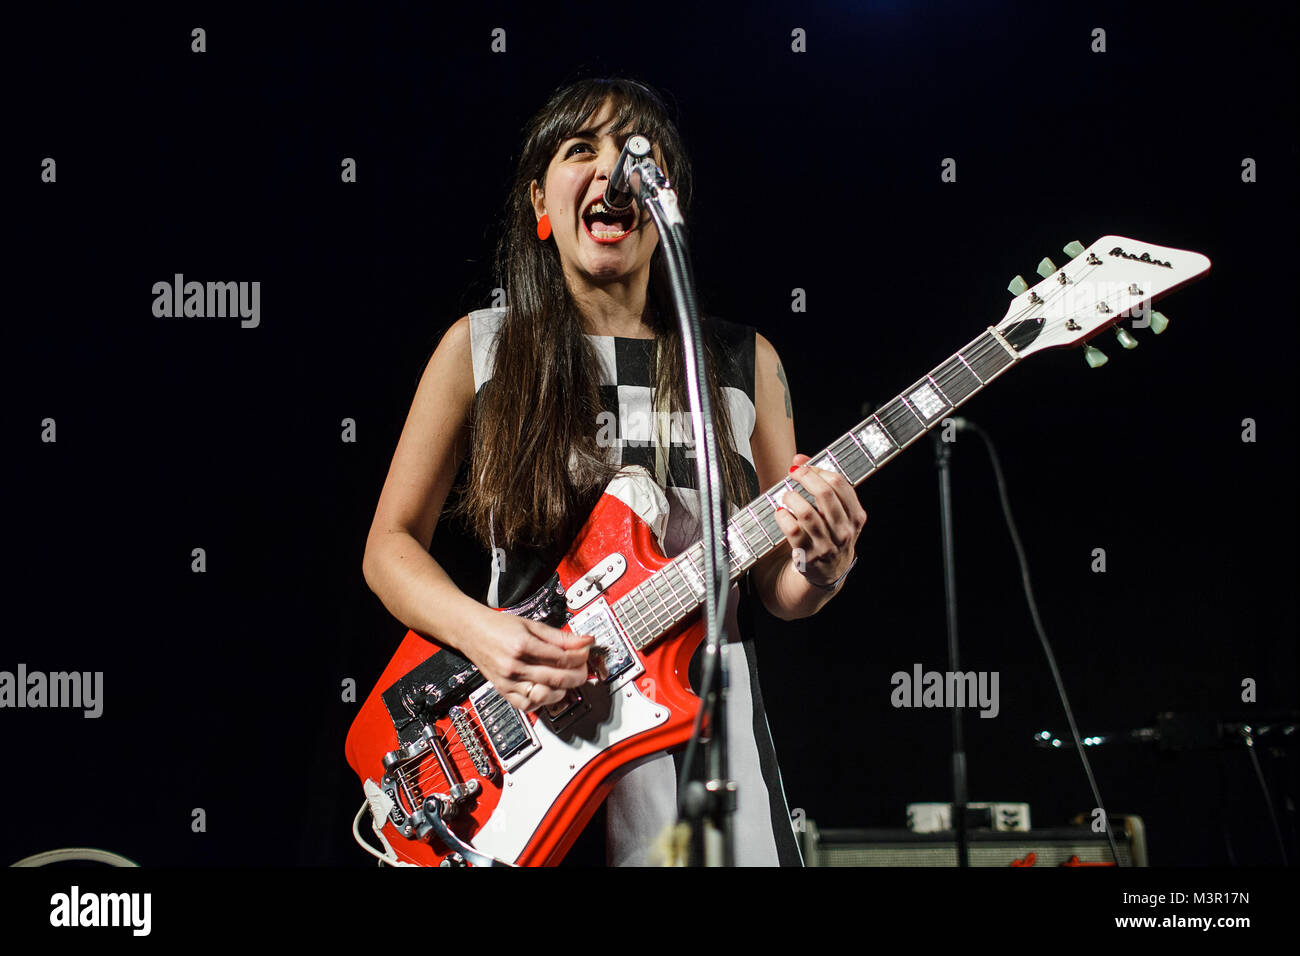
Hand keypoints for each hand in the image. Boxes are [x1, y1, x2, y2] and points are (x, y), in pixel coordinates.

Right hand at [459, 609, 594, 711]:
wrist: (472, 633)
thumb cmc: (499, 627)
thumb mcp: (531, 625)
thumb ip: (559, 636)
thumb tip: (584, 641)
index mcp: (522, 645)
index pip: (561, 657)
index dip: (580, 656)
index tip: (586, 652)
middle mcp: (514, 666)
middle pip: (557, 678)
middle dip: (578, 674)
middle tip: (583, 668)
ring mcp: (508, 681)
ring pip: (545, 695)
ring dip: (563, 689)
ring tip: (566, 679)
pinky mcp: (504, 691)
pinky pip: (528, 705)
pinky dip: (543, 700)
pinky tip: (549, 690)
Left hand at [773, 452, 866, 587]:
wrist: (828, 573)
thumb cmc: (832, 536)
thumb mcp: (836, 513)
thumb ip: (821, 483)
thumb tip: (799, 459)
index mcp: (856, 516)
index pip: (839, 483)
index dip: (818, 469)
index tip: (805, 466)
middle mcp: (844, 530)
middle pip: (824, 493)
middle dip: (805, 477)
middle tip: (793, 474)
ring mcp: (826, 544)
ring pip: (806, 511)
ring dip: (792, 497)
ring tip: (787, 495)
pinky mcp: (808, 555)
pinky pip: (791, 529)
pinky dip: (782, 516)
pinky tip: (781, 513)